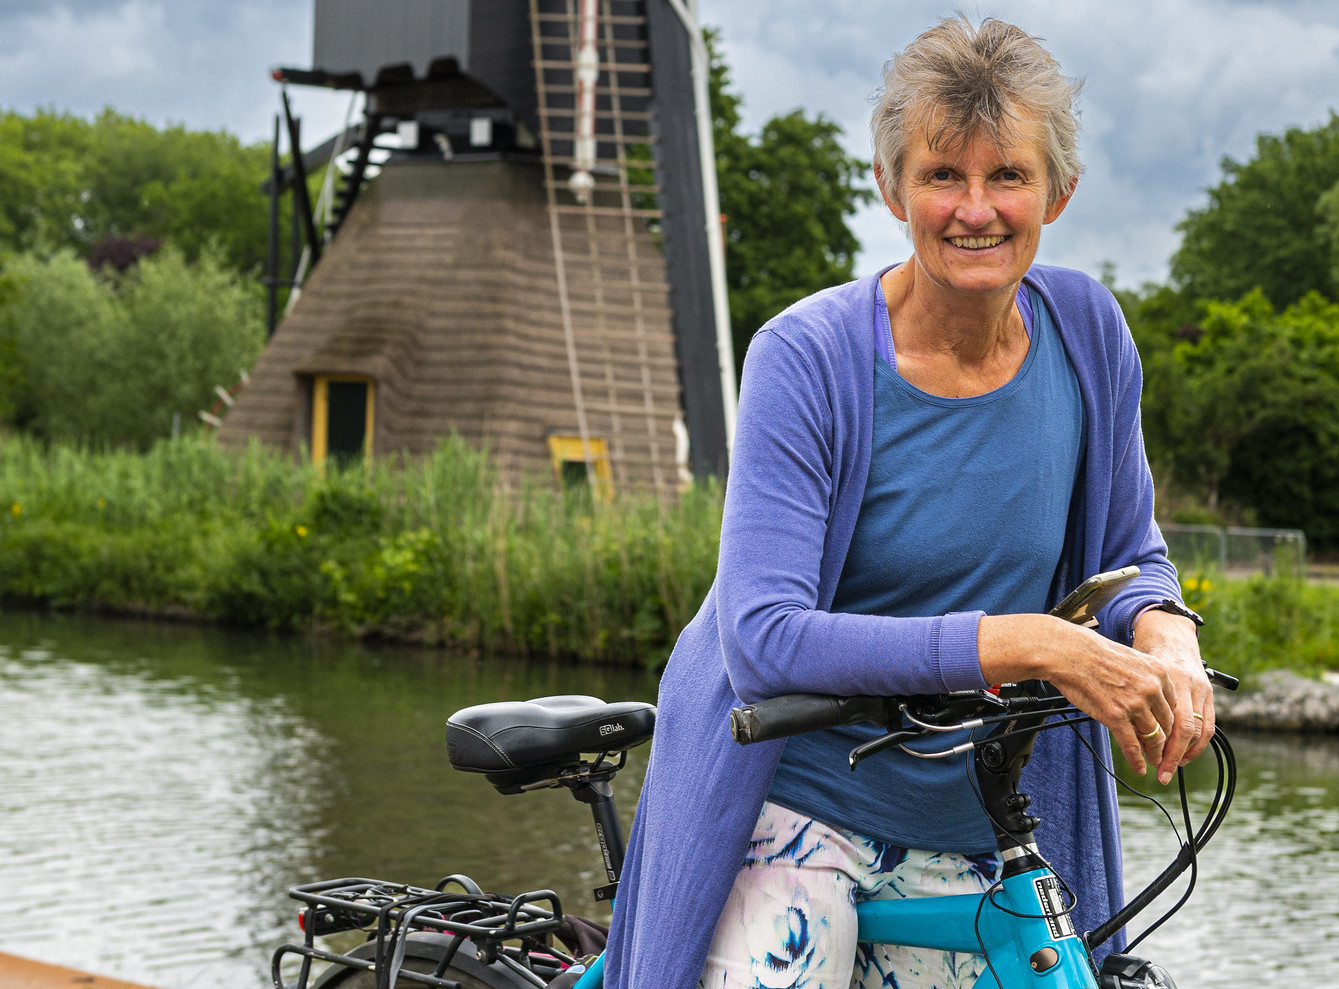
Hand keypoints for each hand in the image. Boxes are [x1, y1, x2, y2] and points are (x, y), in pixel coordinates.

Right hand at [979, 612, 1211, 782]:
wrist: (1068, 652)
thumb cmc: (1091, 653)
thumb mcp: (1130, 659)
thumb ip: (1144, 680)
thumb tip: (1145, 702)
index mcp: (1158, 672)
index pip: (1172, 706)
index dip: (1170, 723)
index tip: (1167, 733)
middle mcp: (1152, 688)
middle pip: (1168, 723)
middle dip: (1167, 742)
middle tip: (1164, 753)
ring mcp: (1135, 703)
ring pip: (1154, 737)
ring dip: (1155, 754)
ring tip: (1154, 762)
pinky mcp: (1116, 716)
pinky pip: (1132, 745)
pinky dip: (1137, 760)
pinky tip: (1139, 767)